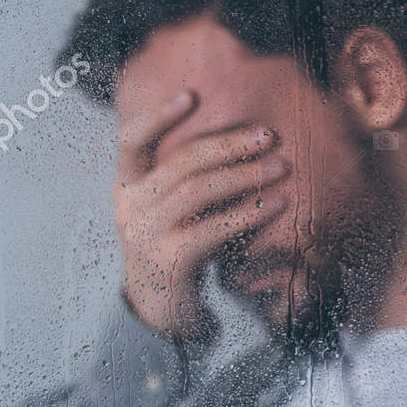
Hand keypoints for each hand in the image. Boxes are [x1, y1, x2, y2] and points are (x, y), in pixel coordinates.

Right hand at [114, 91, 289, 336]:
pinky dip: (248, 212)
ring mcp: (147, 234)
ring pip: (199, 191)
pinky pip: (214, 228)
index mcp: (126, 187)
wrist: (161, 312)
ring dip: (245, 176)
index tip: (191, 94)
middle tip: (268, 136)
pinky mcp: (170, 260)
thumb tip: (232, 138)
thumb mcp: (171, 210)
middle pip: (182, 162)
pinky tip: (274, 204)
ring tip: (280, 168)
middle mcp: (130, 207)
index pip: (131, 140)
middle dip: (229, 144)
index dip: (158, 115)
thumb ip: (184, 179)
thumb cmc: (175, 251)